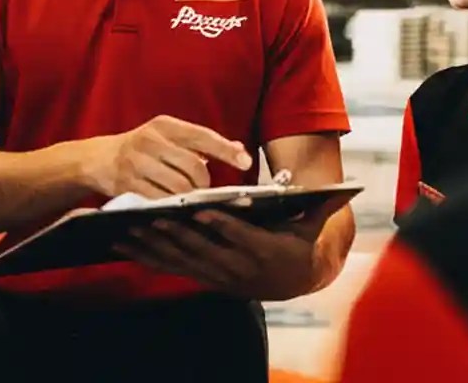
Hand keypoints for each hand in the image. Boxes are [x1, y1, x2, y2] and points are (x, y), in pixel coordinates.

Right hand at [81, 115, 252, 198]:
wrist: (99, 159)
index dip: (226, 150)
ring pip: (179, 187)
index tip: (245, 162)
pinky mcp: (128, 185)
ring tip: (190, 197)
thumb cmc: (143, 148)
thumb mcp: (168, 136)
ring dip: (190, 197)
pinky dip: (173, 204)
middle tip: (204, 189)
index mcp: (164, 125)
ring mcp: (137, 163)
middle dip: (204, 182)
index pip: (202, 136)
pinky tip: (174, 204)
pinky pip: (161, 200)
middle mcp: (150, 140)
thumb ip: (201, 143)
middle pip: (193, 166)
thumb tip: (239, 150)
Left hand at [115, 201, 343, 300]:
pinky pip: (174, 269)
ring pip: (184, 261)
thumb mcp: (313, 225)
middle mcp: (240, 268)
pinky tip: (128, 245)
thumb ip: (320, 206)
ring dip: (156, 246)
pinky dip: (150, 258)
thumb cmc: (301, 242)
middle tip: (152, 215)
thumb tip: (340, 188)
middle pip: (204, 250)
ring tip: (131, 229)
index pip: (240, 237)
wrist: (296, 279)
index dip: (219, 226)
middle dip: (176, 233)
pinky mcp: (206, 279)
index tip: (199, 212)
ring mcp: (220, 276)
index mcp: (265, 251)